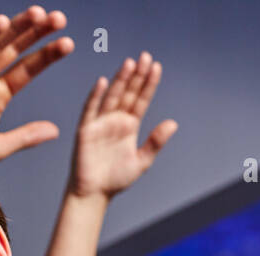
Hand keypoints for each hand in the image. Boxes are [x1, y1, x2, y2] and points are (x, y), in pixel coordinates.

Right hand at [0, 6, 73, 163]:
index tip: (68, 43)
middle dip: (36, 33)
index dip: (47, 55)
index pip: (27, 70)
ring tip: (39, 13)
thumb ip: (25, 137)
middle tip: (59, 18)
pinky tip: (2, 22)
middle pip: (14, 50)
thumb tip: (56, 131)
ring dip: (16, 28)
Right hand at [67, 52, 176, 200]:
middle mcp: (116, 120)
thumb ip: (155, 142)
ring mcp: (100, 123)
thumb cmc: (116, 180)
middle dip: (137, 76)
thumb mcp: (142, 161)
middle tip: (145, 56)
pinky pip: (90, 110)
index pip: (142, 100)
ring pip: (112, 97)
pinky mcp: (86, 130)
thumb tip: (173, 123)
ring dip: (120, 80)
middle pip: (128, 93)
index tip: (156, 67)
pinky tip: (102, 82)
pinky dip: (95, 96)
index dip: (149, 84)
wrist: (94, 194)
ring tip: (130, 63)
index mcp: (130, 125)